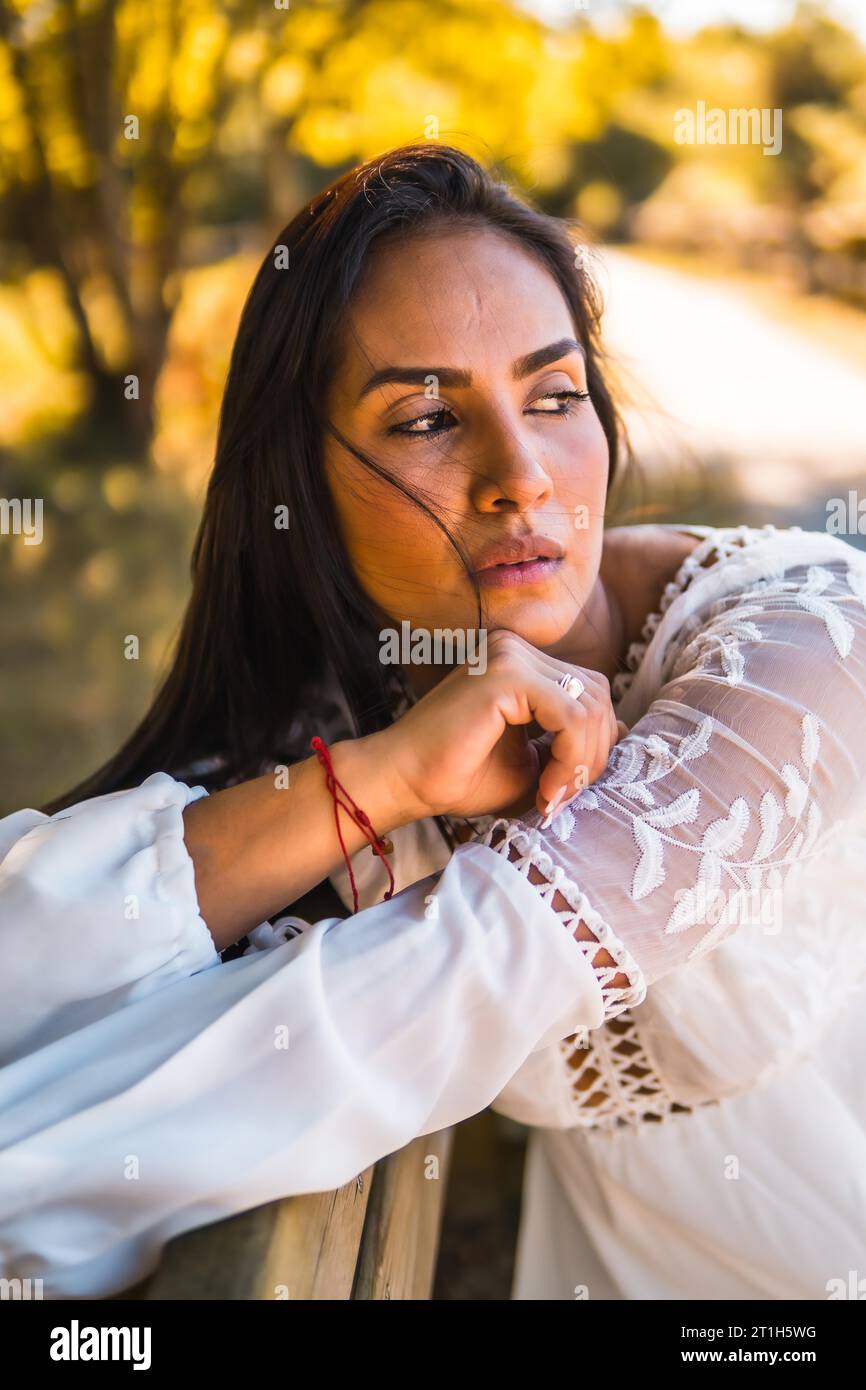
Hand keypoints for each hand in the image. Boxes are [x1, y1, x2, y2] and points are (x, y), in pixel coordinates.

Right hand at [379, 630, 626, 822]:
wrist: (402, 781)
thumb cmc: (457, 775)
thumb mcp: (533, 760)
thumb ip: (572, 744)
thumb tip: (625, 733)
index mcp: (522, 660)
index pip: (590, 692)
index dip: (593, 746)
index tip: (562, 792)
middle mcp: (516, 648)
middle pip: (598, 693)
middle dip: (594, 753)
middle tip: (561, 796)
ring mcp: (510, 655)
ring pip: (591, 705)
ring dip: (582, 761)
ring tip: (551, 796)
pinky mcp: (505, 675)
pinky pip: (570, 715)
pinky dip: (570, 758)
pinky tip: (546, 789)